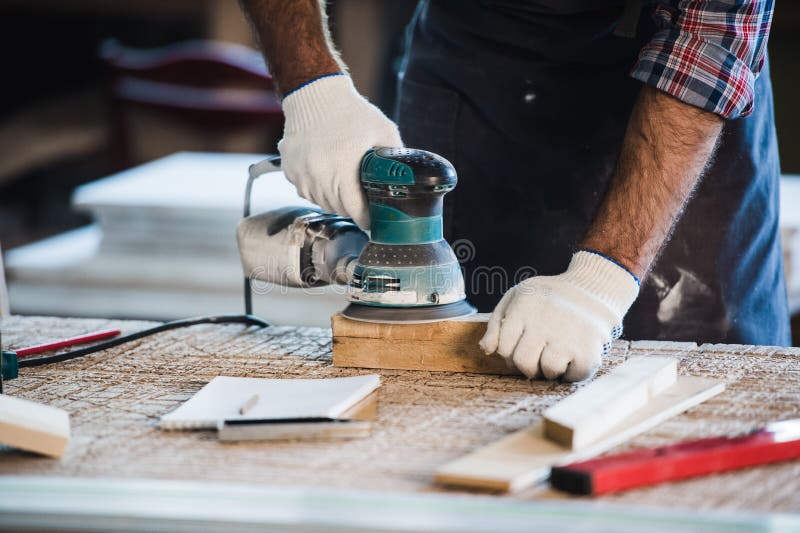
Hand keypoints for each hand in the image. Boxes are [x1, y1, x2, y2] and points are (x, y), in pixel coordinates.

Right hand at [279, 74, 401, 228]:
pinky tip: (326, 176)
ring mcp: (300, 173)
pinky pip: (305, 190)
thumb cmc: (351, 111)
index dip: (366, 218)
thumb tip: (407, 176)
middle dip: (351, 208)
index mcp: (343, 168)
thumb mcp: (383, 130)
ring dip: (333, 200)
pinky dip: (316, 189)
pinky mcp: (289, 169)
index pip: (354, 209)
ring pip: (320, 202)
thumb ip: (396, 155)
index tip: (372, 220)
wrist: (314, 93)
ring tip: (344, 188)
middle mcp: (318, 175)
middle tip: (361, 202)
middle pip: (337, 208)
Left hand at [479, 251, 639, 381]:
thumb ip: (497, 322)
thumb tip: (486, 350)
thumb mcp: (518, 296)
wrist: (593, 289)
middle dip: (527, 365)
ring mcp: (568, 337)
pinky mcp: (589, 350)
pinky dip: (572, 373)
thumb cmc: (549, 297)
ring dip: (550, 369)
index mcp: (525, 308)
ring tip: (557, 353)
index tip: (521, 345)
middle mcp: (545, 322)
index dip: (509, 352)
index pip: (503, 348)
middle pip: (523, 363)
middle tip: (537, 356)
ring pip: (548, 371)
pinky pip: (573, 377)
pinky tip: (573, 356)